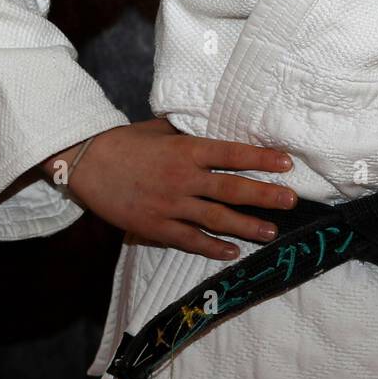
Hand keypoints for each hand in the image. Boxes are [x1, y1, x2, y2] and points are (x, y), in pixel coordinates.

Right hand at [39, 117, 297, 259]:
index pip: (232, 154)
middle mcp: (183, 178)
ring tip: (271, 232)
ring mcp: (170, 205)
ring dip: (247, 227)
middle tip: (291, 201)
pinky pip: (190, 239)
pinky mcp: (155, 226)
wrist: (86, 162)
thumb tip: (214, 126)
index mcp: (186, 150)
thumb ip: (189, 133)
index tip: (287, 163)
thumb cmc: (125, 141)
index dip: (261, 159)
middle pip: (232, 189)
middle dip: (265, 196)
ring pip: (216, 219)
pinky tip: (232, 251)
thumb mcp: (160, 129)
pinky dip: (213, 247)